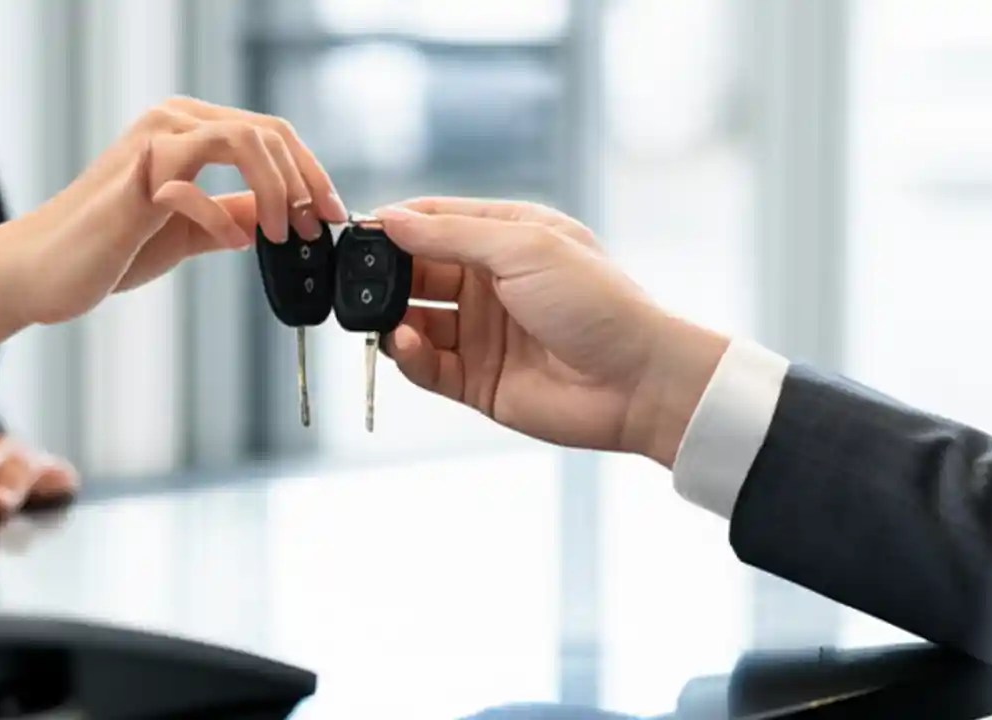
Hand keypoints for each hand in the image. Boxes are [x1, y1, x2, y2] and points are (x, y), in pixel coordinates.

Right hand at [0, 97, 346, 372]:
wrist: (46, 271)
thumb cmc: (113, 246)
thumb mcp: (193, 229)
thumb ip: (234, 214)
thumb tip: (283, 215)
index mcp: (191, 130)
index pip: (272, 134)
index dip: (311, 174)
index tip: (331, 216)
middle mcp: (174, 122)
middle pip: (269, 131)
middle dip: (305, 182)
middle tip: (316, 228)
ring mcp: (153, 144)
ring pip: (243, 138)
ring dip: (276, 190)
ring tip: (281, 235)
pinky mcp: (135, 178)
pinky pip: (195, 185)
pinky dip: (222, 221)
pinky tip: (229, 247)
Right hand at [374, 199, 728, 466]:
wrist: (637, 382)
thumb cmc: (597, 304)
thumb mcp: (523, 248)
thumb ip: (451, 235)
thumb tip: (392, 219)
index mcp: (508, 237)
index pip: (436, 220)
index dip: (398, 223)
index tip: (360, 229)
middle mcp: (491, 283)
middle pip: (417, 271)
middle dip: (385, 274)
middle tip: (354, 279)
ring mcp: (482, 333)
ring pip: (414, 319)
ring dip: (391, 318)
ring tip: (380, 319)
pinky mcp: (477, 380)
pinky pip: (426, 364)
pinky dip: (408, 355)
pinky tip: (406, 346)